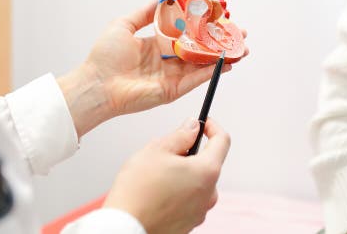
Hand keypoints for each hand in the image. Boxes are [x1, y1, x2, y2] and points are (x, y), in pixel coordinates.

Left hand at [58, 0, 247, 136]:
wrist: (97, 84)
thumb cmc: (104, 57)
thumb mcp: (124, 24)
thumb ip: (146, 12)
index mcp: (156, 44)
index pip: (186, 32)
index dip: (203, 25)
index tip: (219, 16)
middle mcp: (167, 59)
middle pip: (200, 48)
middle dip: (220, 40)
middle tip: (238, 32)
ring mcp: (172, 75)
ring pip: (203, 63)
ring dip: (223, 55)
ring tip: (241, 47)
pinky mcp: (174, 89)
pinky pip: (197, 78)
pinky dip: (213, 71)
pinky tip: (227, 62)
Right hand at [104, 118, 230, 233]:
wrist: (124, 228)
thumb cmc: (137, 192)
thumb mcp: (157, 149)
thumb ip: (180, 134)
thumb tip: (192, 127)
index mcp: (206, 172)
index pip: (222, 141)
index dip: (212, 127)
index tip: (203, 123)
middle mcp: (209, 194)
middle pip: (208, 163)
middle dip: (190, 154)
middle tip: (167, 153)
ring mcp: (200, 211)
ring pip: (197, 183)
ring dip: (183, 174)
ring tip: (157, 177)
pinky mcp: (188, 224)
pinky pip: (189, 201)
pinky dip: (178, 193)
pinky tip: (157, 194)